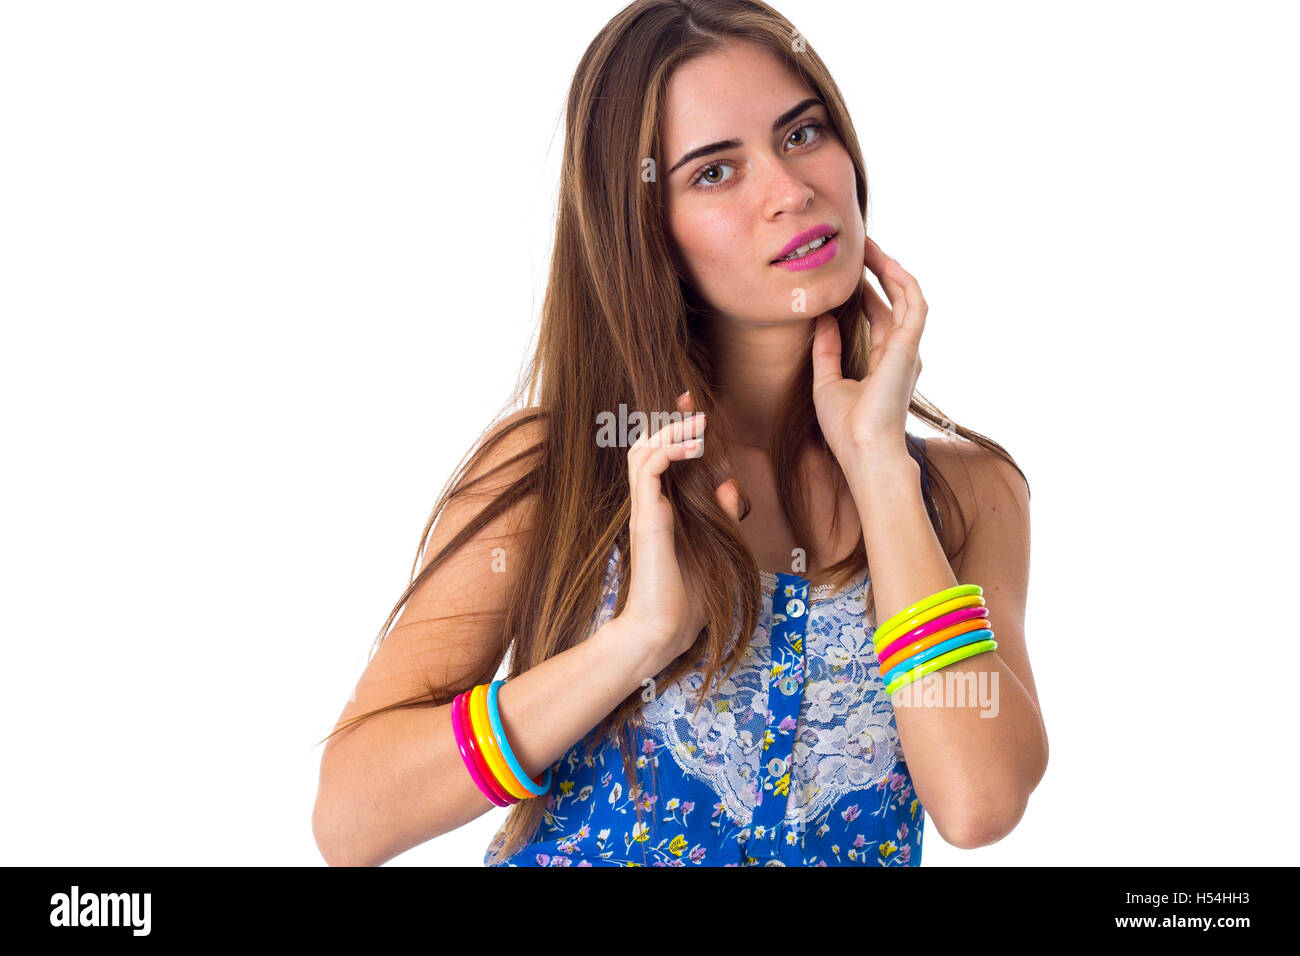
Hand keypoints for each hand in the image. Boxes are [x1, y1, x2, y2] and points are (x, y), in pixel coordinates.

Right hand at [617, 390, 743, 668]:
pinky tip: (689, 447)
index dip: (677, 431)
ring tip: (695, 423)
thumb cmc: (690, 597)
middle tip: (692, 402)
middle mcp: (650, 506)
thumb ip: (720, 515)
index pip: (664, 460)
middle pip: (647, 447)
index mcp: (665, 511)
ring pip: (642, 452)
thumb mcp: (717, 546)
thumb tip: (728, 484)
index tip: (695, 408)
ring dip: (669, 432)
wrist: (665, 629)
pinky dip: (666, 451)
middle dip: (669, 421)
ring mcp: (645, 510)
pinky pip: (647, 470)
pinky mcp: (645, 518)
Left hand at [810, 236, 926, 466]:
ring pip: (907, 297)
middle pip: (894, 302)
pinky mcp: (909, 348)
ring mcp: (908, 350)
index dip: (867, 292)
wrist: (864, 452)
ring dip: (891, 270)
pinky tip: (887, 264)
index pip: (879, 317)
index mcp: (886, 363)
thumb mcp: (826, 383)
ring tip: (870, 247)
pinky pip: (914, 304)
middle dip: (879, 272)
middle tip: (860, 248)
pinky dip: (903, 282)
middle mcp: (901, 354)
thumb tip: (821, 318)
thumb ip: (825, 350)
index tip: (849, 272)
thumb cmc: (846, 429)